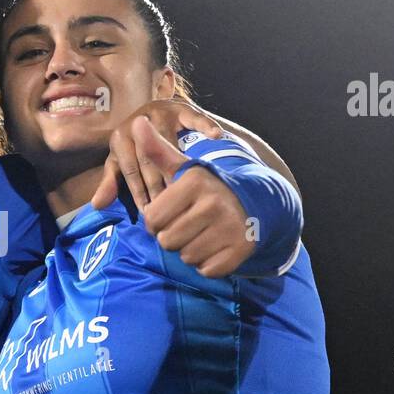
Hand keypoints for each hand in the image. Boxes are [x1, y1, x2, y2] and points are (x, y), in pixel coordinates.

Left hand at [91, 98, 223, 209]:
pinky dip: (206, 124)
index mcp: (119, 137)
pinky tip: (216, 136)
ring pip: (169, 143)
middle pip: (149, 158)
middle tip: (169, 209)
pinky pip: (195, 116)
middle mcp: (137, 121)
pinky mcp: (182, 107)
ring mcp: (161, 112)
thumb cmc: (135, 146)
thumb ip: (111, 183)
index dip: (138, 193)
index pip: (129, 170)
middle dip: (158, 185)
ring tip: (186, 189)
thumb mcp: (121, 162)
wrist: (153, 113)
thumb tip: (96, 206)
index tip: (149, 213)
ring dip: (178, 167)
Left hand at [131, 118, 255, 278]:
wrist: (255, 204)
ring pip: (186, 257)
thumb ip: (157, 150)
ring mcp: (230, 228)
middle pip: (167, 241)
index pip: (151, 220)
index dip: (156, 221)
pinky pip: (206, 270)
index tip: (171, 213)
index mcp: (194, 182)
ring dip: (189, 251)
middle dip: (172, 237)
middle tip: (188, 226)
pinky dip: (207, 263)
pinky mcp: (241, 250)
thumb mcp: (183, 168)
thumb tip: (138, 123)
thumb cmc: (206, 188)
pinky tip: (217, 246)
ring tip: (203, 234)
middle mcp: (214, 203)